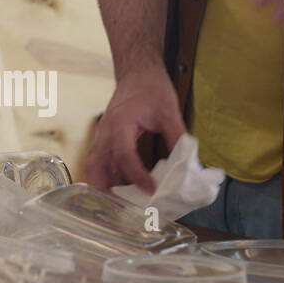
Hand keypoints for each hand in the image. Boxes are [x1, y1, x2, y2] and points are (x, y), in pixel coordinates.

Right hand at [86, 67, 186, 193]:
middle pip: (96, 165)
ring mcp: (103, 136)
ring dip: (103, 185)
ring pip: (95, 165)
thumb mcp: (169, 111)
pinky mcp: (106, 139)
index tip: (151, 190)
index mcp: (121, 124)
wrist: (137, 73)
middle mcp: (106, 132)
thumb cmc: (152, 88)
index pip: (124, 155)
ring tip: (119, 205)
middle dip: (104, 188)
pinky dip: (107, 176)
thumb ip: (177, 137)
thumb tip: (188, 164)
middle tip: (119, 209)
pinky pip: (101, 162)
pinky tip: (121, 189)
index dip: (136, 175)